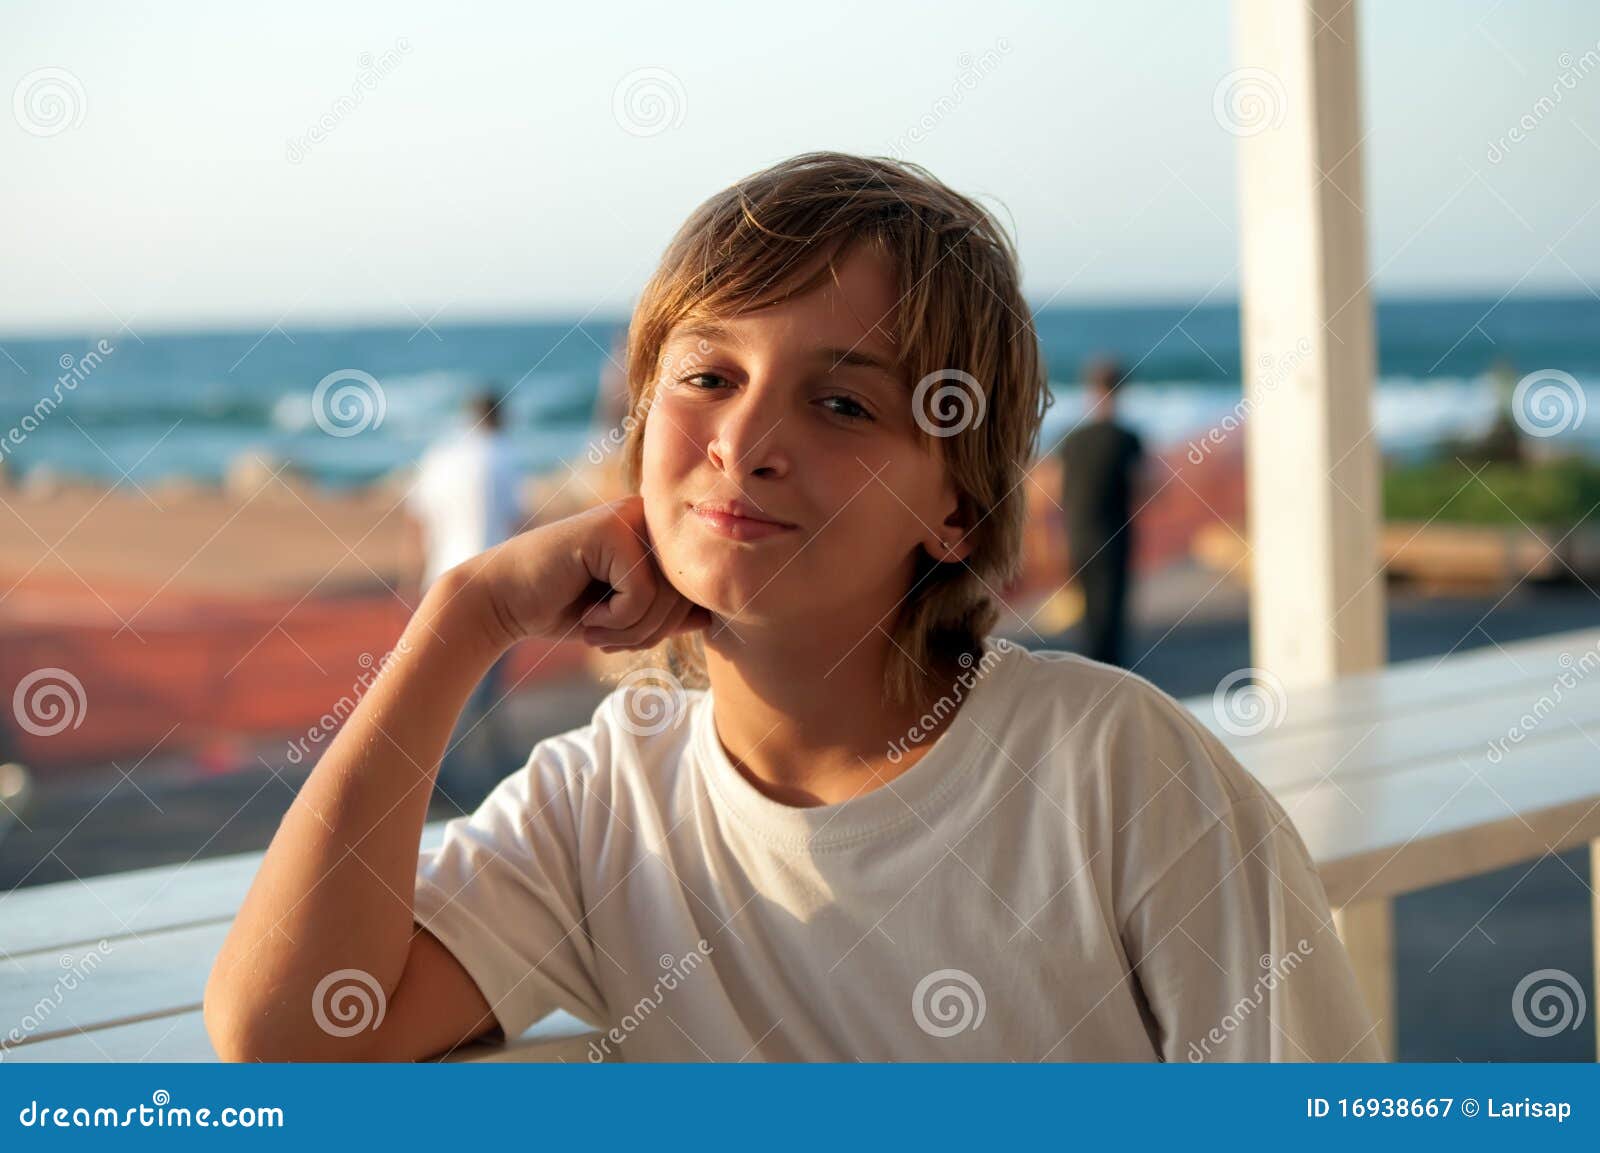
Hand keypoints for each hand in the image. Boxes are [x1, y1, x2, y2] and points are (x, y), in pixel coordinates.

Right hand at [462, 494, 710, 652]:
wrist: (502, 602)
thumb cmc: (564, 608)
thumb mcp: (628, 616)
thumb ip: (667, 612)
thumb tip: (712, 615)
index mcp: (656, 531)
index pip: (695, 587)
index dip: (669, 626)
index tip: (630, 640)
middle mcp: (648, 515)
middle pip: (685, 592)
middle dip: (651, 633)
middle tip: (610, 640)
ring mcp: (631, 517)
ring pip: (667, 596)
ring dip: (632, 632)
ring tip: (597, 628)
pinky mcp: (611, 530)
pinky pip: (642, 594)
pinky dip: (616, 620)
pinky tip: (587, 615)